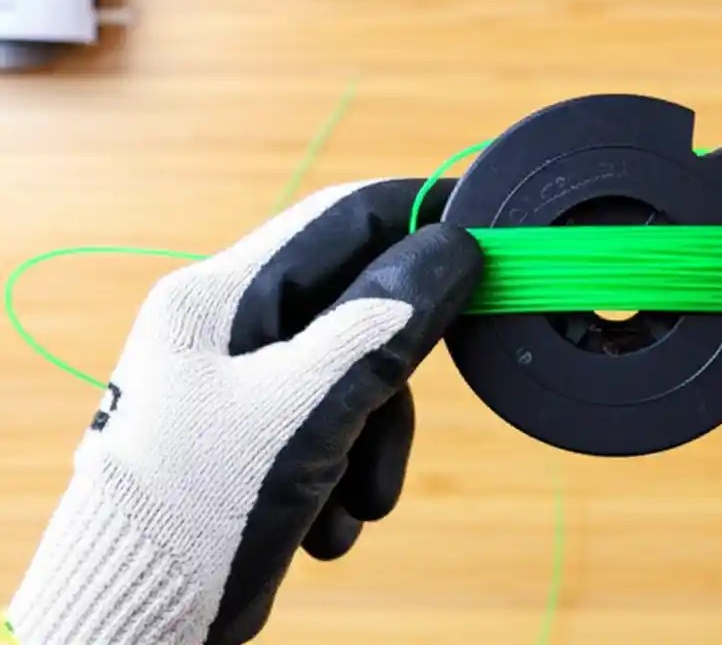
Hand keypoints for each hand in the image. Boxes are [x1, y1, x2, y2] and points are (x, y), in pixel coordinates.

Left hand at [7, 180, 481, 644]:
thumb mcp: (307, 407)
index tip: (489, 232)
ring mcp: (238, 384)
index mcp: (222, 295)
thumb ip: (381, 323)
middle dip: (396, 369)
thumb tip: (453, 248)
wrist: (135, 621)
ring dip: (374, 442)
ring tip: (362, 503)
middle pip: (356, 306)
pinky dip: (345, 475)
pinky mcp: (251, 439)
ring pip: (351, 377)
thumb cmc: (203, 504)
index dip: (421, 215)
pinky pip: (330, 428)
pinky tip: (328, 526)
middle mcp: (227, 328)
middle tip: (434, 390)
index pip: (343, 218)